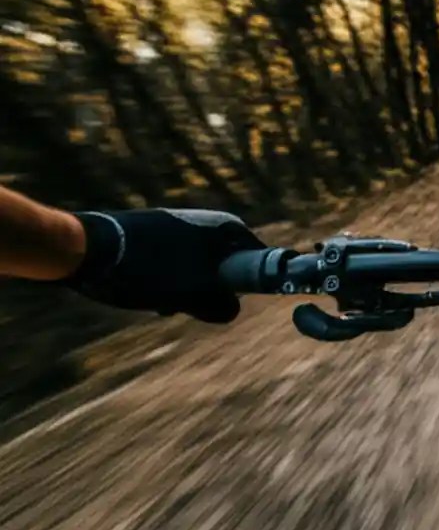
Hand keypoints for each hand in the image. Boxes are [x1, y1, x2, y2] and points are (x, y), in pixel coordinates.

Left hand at [64, 209, 264, 322]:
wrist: (90, 249)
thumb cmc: (151, 269)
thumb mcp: (195, 294)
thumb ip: (222, 305)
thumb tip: (231, 309)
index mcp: (225, 226)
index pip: (257, 257)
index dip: (248, 283)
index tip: (231, 300)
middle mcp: (206, 220)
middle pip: (227, 266)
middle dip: (213, 291)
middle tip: (195, 306)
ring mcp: (178, 226)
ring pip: (199, 268)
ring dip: (189, 290)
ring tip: (167, 305)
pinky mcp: (154, 234)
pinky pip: (175, 263)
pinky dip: (170, 281)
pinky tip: (150, 295)